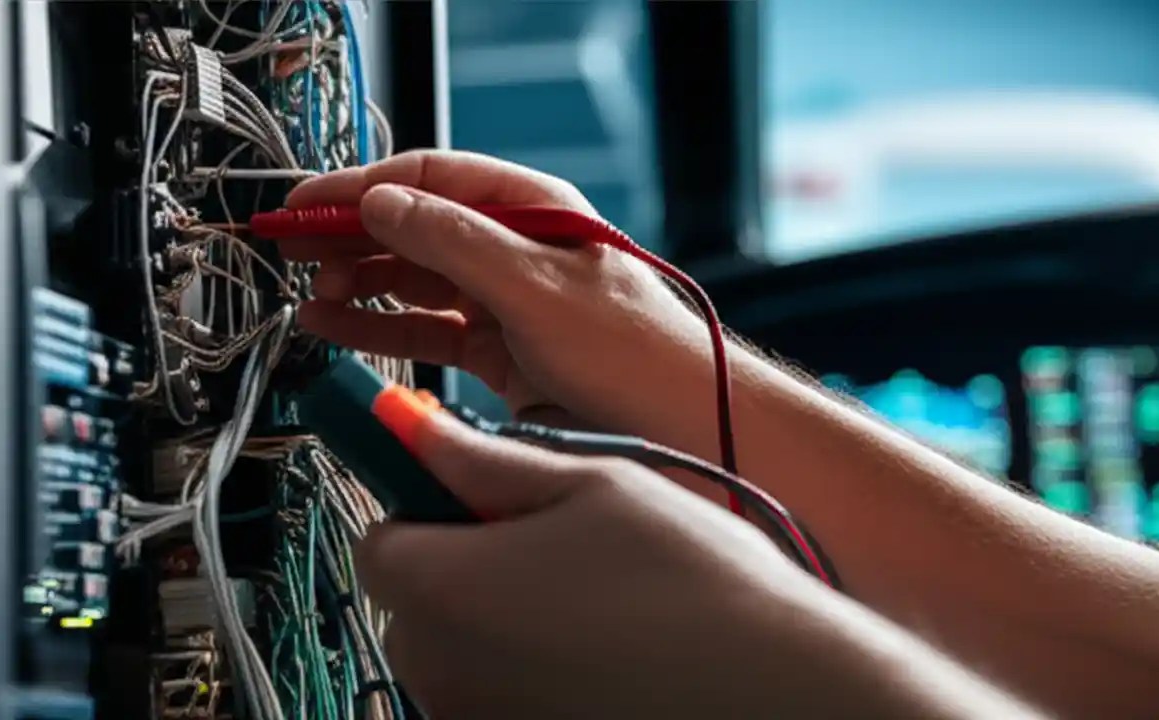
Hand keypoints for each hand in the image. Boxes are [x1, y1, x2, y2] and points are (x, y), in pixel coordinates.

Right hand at [284, 150, 723, 448]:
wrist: (681, 425)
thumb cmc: (634, 350)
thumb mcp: (537, 287)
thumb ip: (455, 243)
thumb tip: (382, 204)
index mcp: (530, 210)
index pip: (430, 178)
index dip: (362, 187)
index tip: (305, 204)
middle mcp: (512, 249)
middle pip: (413, 227)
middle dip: (350, 234)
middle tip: (288, 247)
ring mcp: (503, 301)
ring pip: (412, 281)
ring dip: (357, 283)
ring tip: (308, 292)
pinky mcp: (498, 352)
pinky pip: (425, 329)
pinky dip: (379, 327)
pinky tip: (337, 325)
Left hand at [355, 409, 831, 718]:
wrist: (777, 690)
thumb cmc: (694, 583)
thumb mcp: (591, 485)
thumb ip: (484, 459)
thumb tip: (414, 428)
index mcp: (441, 588)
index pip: (381, 537)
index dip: (428, 504)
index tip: (475, 491)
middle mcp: (439, 670)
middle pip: (415, 599)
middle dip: (466, 562)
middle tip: (558, 540)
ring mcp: (475, 718)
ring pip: (461, 649)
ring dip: (502, 616)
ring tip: (596, 595)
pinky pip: (498, 693)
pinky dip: (531, 669)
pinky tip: (605, 648)